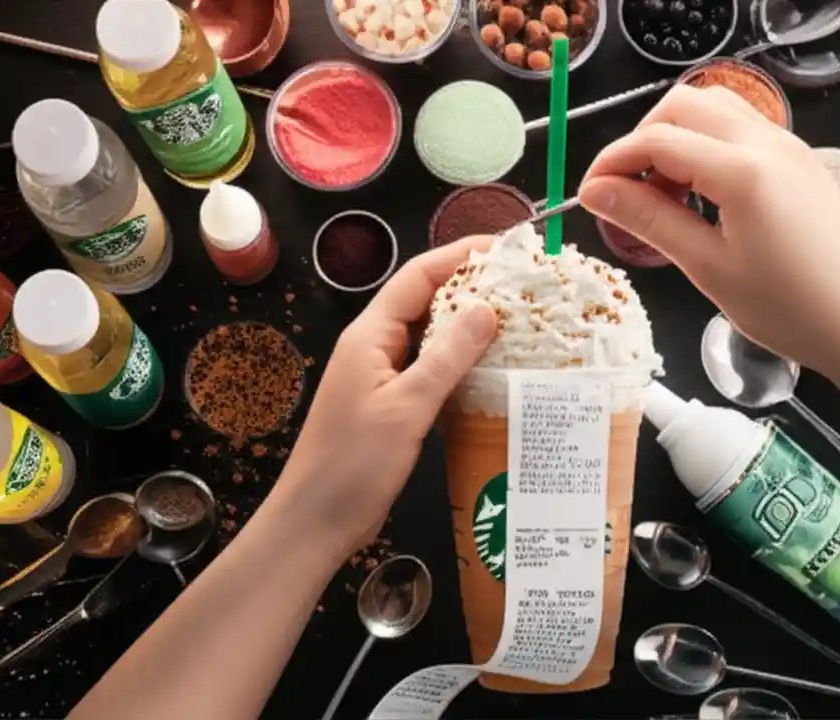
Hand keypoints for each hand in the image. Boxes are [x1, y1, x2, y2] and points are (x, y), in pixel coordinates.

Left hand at [273, 237, 497, 558]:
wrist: (315, 522)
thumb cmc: (354, 464)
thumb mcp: (407, 407)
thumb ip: (447, 356)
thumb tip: (488, 308)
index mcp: (370, 336)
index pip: (417, 277)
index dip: (459, 255)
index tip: (505, 248)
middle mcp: (374, 347)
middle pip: (425, 300)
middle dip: (471, 287)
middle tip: (523, 286)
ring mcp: (381, 377)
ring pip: (429, 336)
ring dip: (468, 325)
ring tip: (519, 321)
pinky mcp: (391, 406)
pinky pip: (429, 369)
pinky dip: (460, 363)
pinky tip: (493, 370)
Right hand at [578, 85, 839, 375]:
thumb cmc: (786, 309)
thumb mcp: (707, 268)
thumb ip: (650, 220)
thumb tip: (595, 191)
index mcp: (742, 170)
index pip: (658, 141)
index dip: (613, 162)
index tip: (588, 196)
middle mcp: (768, 142)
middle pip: (685, 106)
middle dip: (643, 139)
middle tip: (626, 191)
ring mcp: (790, 146)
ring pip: (717, 108)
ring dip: (678, 135)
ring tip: (665, 192)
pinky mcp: (802, 160)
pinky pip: (743, 129)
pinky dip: (708, 144)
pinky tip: (703, 195)